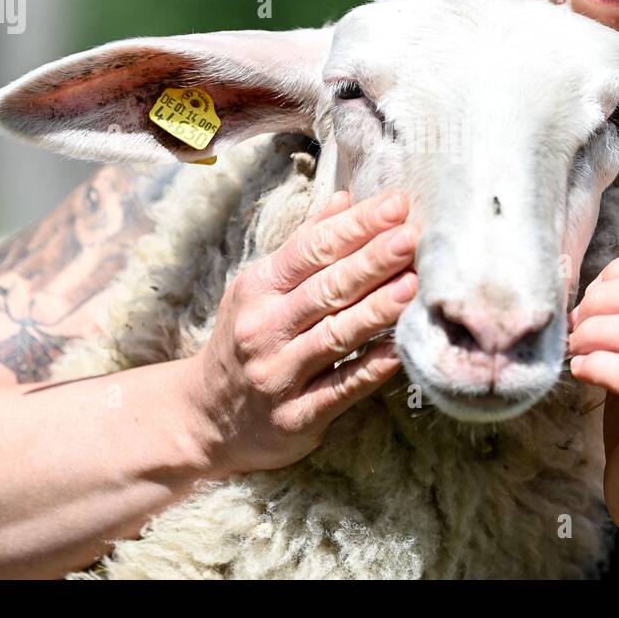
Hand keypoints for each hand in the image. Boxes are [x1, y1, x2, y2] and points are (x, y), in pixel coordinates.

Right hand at [184, 189, 418, 477]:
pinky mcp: (296, 416)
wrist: (204, 419)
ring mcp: (279, 374)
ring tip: (414, 284)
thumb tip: (346, 198)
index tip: (396, 205)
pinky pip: (340, 389)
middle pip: (328, 288)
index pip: (312, 248)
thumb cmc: (246, 340)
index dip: (356, 226)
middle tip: (413, 237)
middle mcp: (265, 328)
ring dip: (377, 309)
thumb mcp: (261, 288)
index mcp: (259, 288)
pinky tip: (398, 351)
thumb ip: (304, 245)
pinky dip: (370, 369)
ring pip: (336, 336)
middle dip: (373, 260)